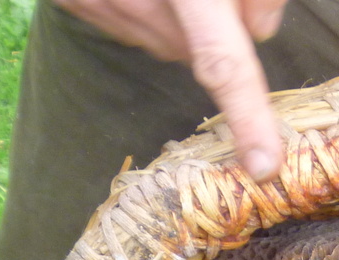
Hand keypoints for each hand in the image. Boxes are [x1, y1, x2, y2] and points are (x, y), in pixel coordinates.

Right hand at [55, 0, 288, 180]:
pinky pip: (130, 24)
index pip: (225, 61)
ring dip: (180, 15)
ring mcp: (95, 4)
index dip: (249, 117)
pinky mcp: (74, 2)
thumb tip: (260, 30)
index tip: (264, 165)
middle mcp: (135, 1)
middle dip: (220, 25)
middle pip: (200, 49)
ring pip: (166, 40)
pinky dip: (144, 6)